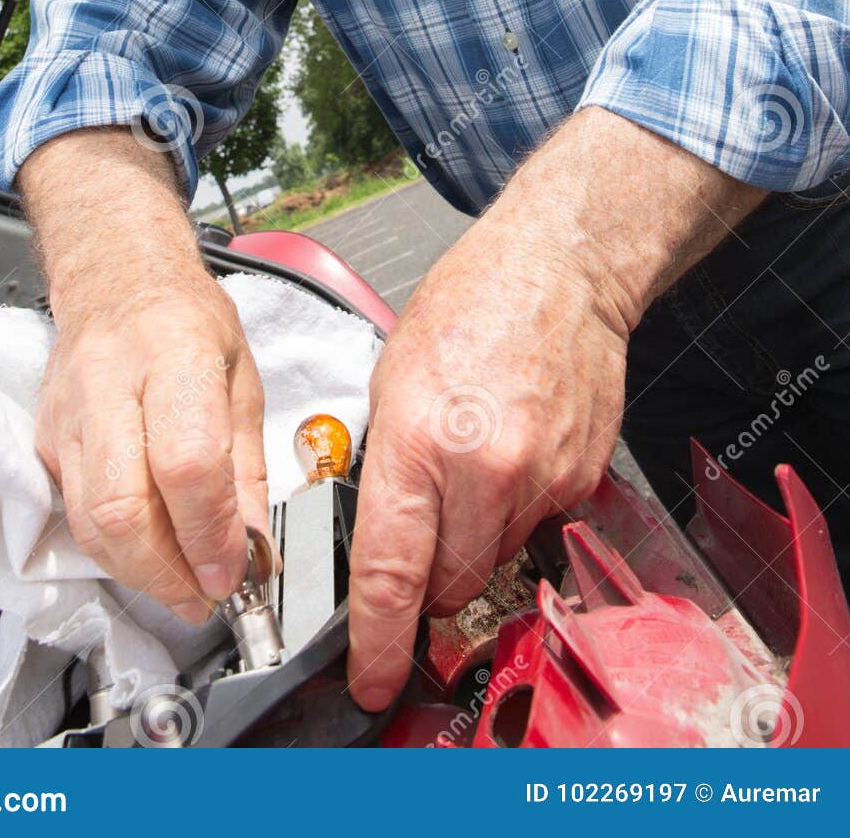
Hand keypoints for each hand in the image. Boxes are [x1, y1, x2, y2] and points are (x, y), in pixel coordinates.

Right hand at [36, 269, 267, 623]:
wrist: (115, 278)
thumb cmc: (186, 320)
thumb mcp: (242, 375)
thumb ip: (247, 465)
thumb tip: (252, 547)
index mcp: (173, 352)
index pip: (187, 462)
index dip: (210, 531)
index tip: (235, 570)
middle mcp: (108, 382)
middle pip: (125, 507)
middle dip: (170, 571)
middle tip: (208, 595)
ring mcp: (67, 415)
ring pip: (91, 523)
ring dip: (142, 574)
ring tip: (184, 587)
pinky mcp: (46, 441)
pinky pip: (76, 516)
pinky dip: (116, 551)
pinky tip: (151, 555)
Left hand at [345, 245, 628, 708]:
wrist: (560, 270)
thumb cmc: (471, 306)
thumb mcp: (393, 375)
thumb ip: (385, 461)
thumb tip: (374, 531)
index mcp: (420, 441)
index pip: (391, 572)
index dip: (378, 642)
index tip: (370, 680)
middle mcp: (484, 470)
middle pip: (447, 584)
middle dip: (426, 580)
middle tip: (420, 534)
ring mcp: (540, 479)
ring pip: (492, 561)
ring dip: (472, 542)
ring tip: (469, 468)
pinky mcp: (579, 480)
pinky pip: (534, 528)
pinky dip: (514, 510)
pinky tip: (508, 454)